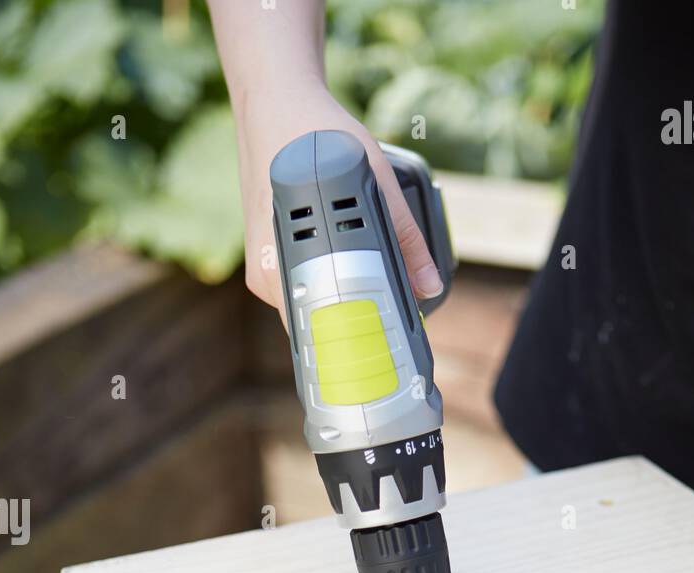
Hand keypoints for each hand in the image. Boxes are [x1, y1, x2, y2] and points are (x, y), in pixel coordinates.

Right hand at [235, 85, 442, 324]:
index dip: (357, 344)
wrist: (275, 101)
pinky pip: (302, 287)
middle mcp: (266, 274)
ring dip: (343, 305)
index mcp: (281, 262)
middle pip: (317, 324)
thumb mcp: (371, 177)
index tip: (386, 351)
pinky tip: (350, 271)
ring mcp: (264, 269)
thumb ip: (403, 237)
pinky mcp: (267, 259)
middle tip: (393, 326)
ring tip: (378, 296)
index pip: (321, 330)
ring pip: (310, 307)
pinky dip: (328, 284)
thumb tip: (429, 286)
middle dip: (356, 328)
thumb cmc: (316, 132)